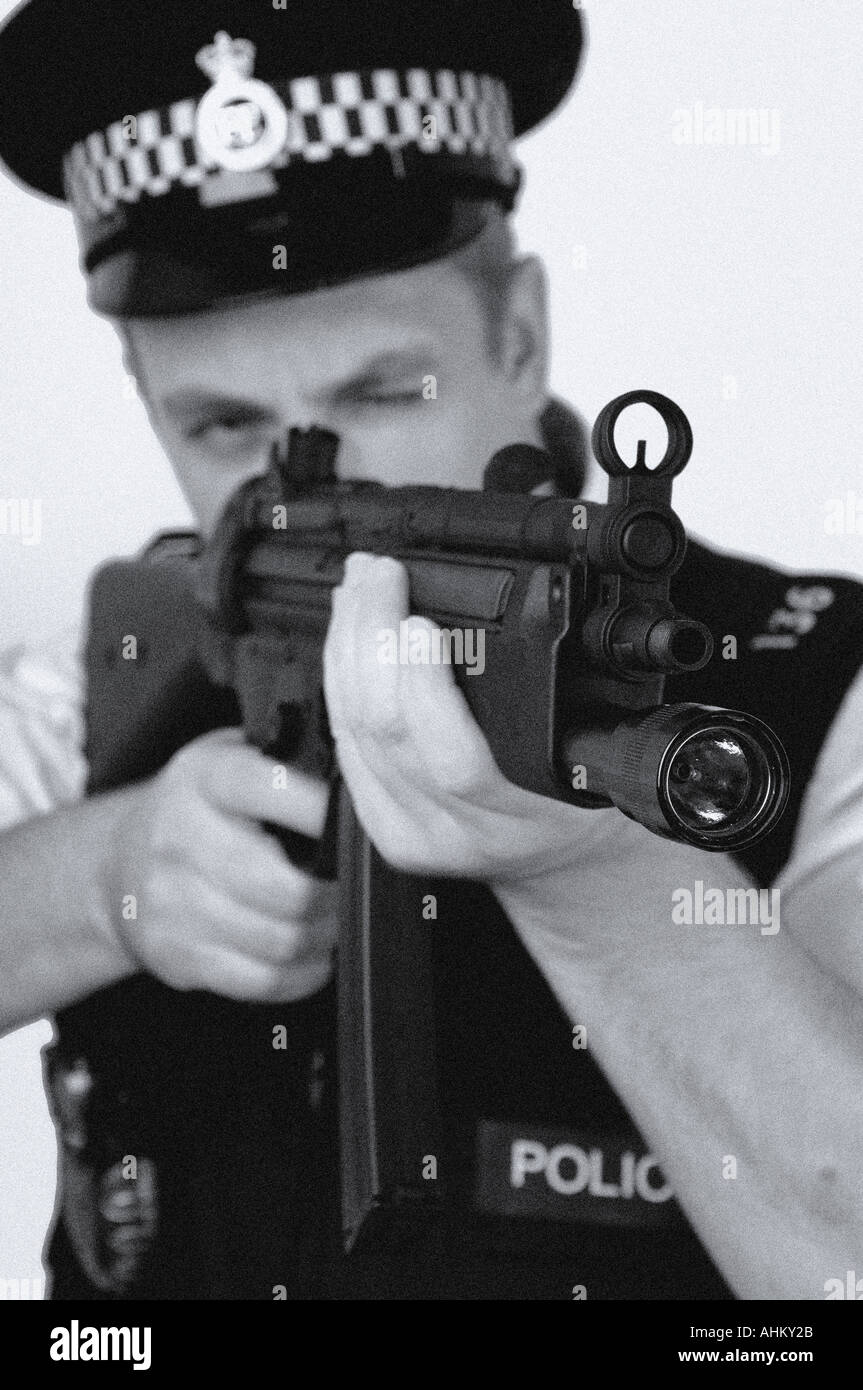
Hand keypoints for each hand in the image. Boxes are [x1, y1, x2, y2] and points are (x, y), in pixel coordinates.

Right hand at [107, 729, 336, 1001]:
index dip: (326, 813)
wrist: (115, 863)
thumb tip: (360, 787)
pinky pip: (262, 980)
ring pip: (280, 941)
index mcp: (206, 777)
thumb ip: (285, 763)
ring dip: (324, 937)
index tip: (359, 825)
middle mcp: (182, 837)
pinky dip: (303, 975)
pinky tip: (312, 955)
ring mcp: (173, 903)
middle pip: (285, 887)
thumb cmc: (200, 807)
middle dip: (334, 896)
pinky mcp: (176, 955)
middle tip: (352, 890)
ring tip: (334, 920)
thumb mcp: (229, 759)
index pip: (275, 791)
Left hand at [322, 552, 612, 886]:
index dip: (425, 686)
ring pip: (357, 734)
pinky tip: (345, 640)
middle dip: (374, 637)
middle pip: (389, 732)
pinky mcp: (387, 833)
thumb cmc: (585, 796)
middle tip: (379, 576)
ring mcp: (419, 836)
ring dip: (349, 649)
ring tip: (360, 589)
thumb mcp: (597, 749)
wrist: (565, 862)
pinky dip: (338, 683)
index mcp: (526, 814)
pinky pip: (344, 749)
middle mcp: (465, 832)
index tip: (421, 619)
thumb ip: (566, 697)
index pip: (457, 759)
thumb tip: (526, 606)